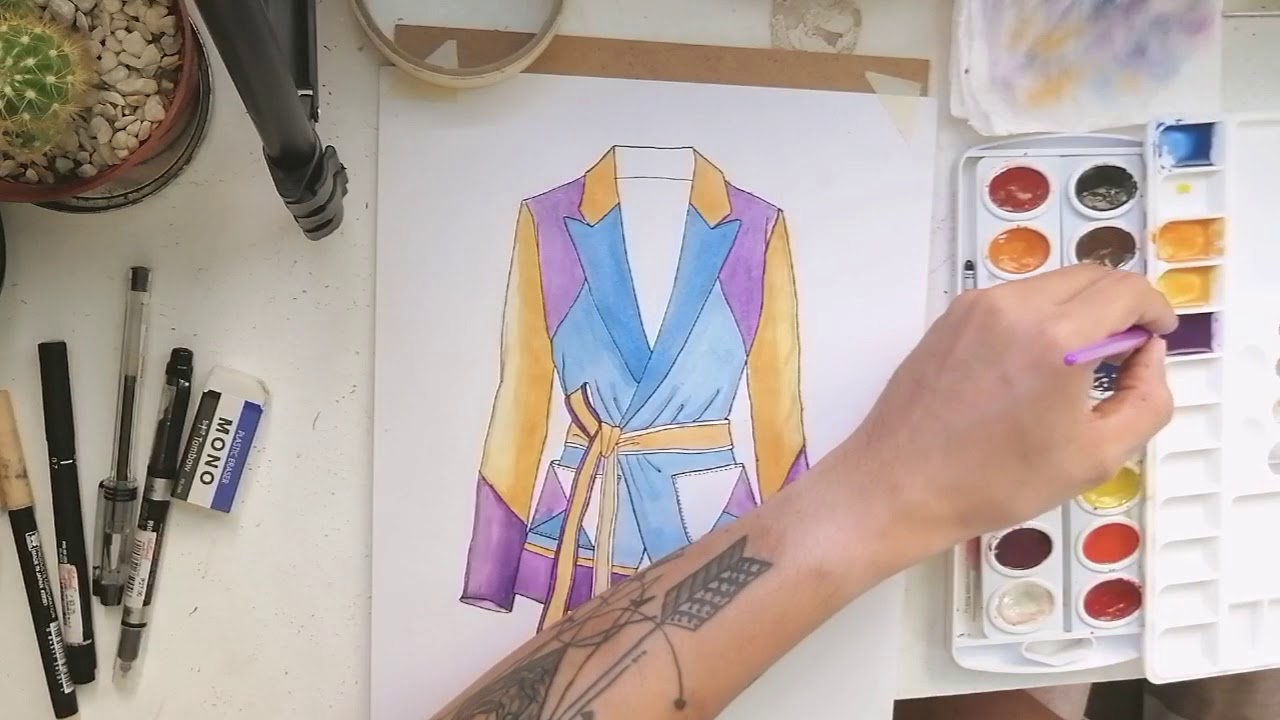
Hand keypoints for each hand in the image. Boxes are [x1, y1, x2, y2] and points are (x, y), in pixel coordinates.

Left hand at [842, 265, 1177, 551]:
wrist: (900, 484)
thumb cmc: (993, 481)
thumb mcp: (1096, 456)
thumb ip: (1147, 399)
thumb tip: (1150, 355)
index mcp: (1055, 339)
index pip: (1126, 291)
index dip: (1155, 309)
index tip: (1159, 333)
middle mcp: (1013, 308)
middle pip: (1091, 278)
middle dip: (1121, 306)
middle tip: (1128, 350)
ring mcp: (975, 307)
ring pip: (1051, 285)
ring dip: (1078, 310)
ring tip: (1080, 364)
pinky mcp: (950, 317)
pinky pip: (1012, 300)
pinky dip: (1038, 317)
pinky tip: (1034, 365)